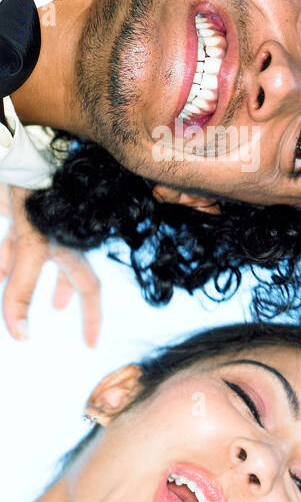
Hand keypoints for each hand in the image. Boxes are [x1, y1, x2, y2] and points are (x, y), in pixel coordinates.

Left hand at [0, 185, 100, 345]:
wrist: (16, 158)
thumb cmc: (32, 200)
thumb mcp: (28, 249)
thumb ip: (20, 293)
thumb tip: (21, 336)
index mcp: (72, 250)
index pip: (89, 291)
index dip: (91, 319)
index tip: (91, 344)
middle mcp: (59, 241)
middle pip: (65, 274)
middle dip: (60, 293)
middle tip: (58, 310)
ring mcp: (38, 227)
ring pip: (33, 259)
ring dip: (22, 276)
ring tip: (11, 284)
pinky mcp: (17, 214)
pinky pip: (13, 240)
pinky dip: (4, 257)